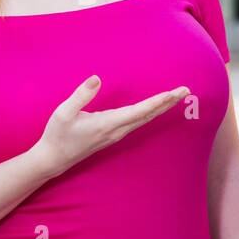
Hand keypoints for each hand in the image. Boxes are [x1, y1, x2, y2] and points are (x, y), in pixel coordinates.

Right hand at [30, 76, 189, 178]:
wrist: (53, 159)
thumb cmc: (57, 135)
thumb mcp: (63, 112)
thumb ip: (81, 95)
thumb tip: (97, 79)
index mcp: (107, 124)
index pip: (139, 111)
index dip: (158, 102)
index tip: (174, 93)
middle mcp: (116, 131)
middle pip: (148, 115)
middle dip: (167, 102)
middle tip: (186, 90)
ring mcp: (115, 134)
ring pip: (144, 119)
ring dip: (161, 107)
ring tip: (176, 95)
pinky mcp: (112, 134)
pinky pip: (137, 121)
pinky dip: (150, 112)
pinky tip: (156, 107)